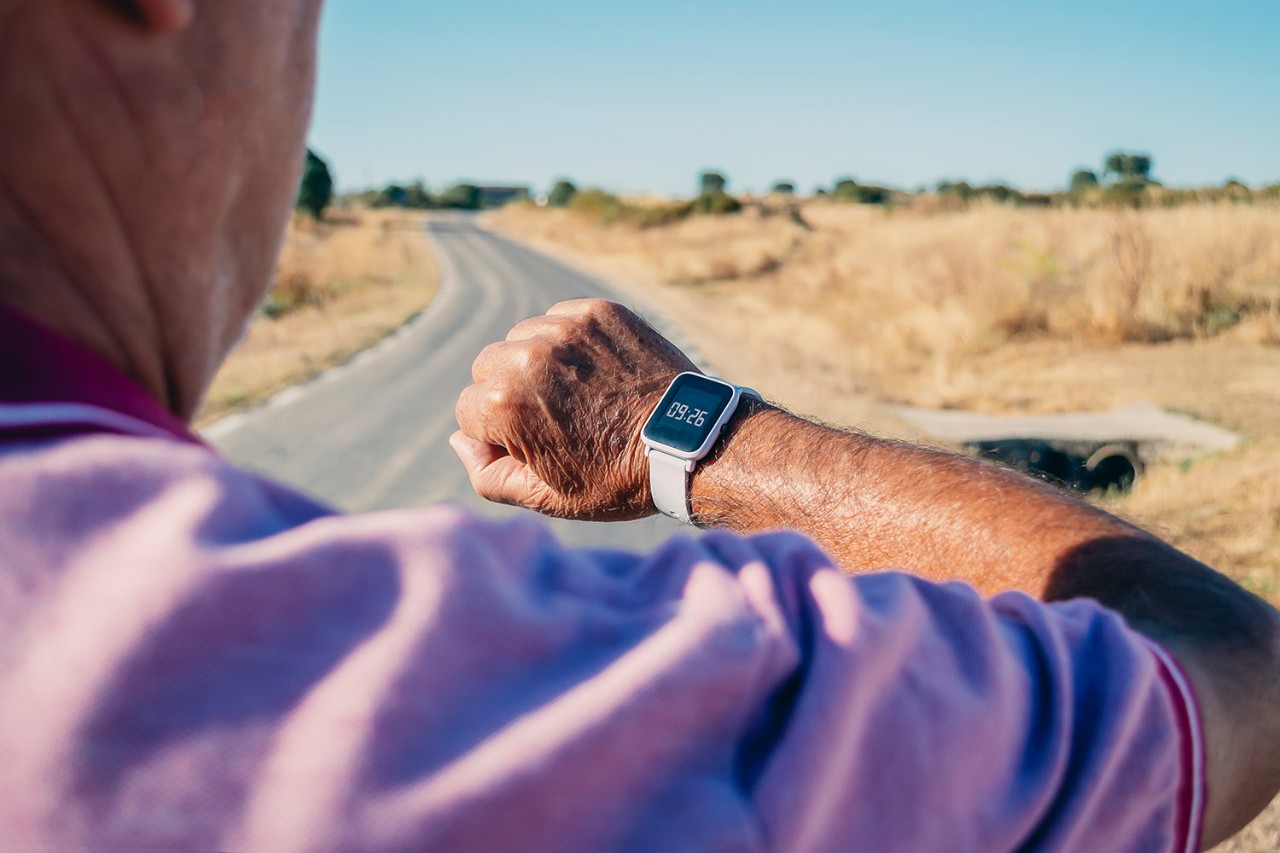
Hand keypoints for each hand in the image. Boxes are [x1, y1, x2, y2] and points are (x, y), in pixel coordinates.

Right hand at [452, 299, 697, 520]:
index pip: (468, 410)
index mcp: (504, 404)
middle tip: (556, 418)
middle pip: (488, 367)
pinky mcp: (597, 312)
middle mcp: (527, 356)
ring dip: (537, 362)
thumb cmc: (617, 478)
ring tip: (577, 394)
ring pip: (522, 338)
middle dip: (511, 392)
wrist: (689, 443)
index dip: (499, 435)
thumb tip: (460, 439)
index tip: (538, 445)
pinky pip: (559, 318)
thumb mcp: (546, 498)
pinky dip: (569, 342)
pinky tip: (595, 372)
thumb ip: (488, 474)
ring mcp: (565, 329)